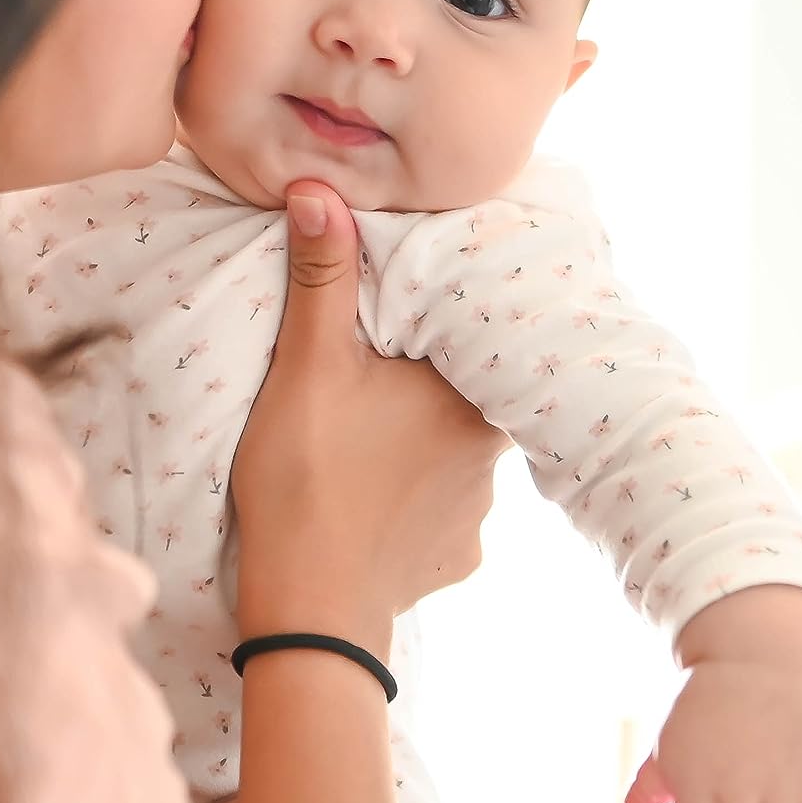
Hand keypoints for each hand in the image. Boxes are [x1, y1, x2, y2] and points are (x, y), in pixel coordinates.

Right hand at [233, 181, 507, 650]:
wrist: (311, 613)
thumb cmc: (307, 481)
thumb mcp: (307, 368)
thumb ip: (322, 279)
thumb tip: (321, 189)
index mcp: (471, 394)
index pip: (473, 333)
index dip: (442, 315)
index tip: (410, 309)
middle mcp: (495, 450)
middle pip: (463, 390)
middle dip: (427, 377)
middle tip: (381, 369)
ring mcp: (481, 509)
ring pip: (455, 450)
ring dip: (421, 441)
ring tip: (370, 437)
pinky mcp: (458, 554)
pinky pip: (442, 507)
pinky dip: (413, 498)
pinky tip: (375, 495)